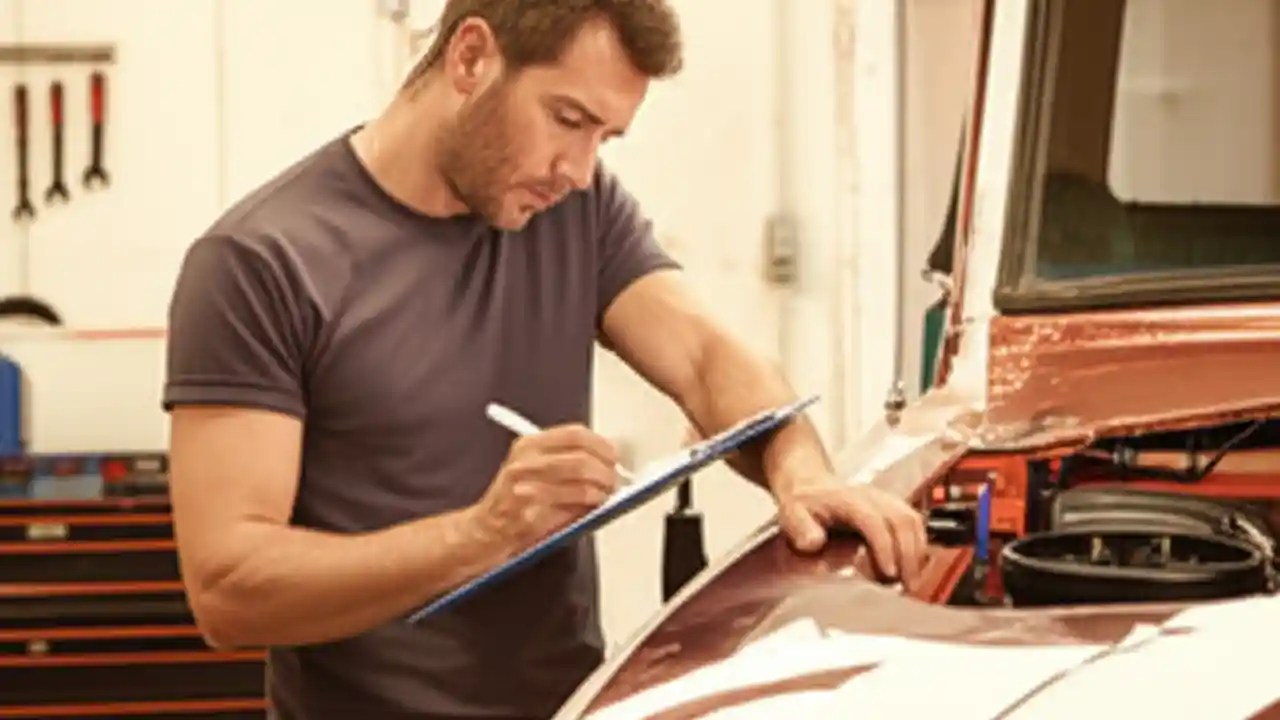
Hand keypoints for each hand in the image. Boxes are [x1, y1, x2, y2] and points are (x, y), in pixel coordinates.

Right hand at [472, 424, 621, 549]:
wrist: (487, 529)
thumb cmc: (514, 499)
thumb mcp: (533, 467)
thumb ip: (565, 459)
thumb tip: (605, 459)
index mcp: (528, 445)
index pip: (574, 434)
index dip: (600, 444)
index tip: (613, 455)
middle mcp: (525, 463)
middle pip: (580, 458)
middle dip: (605, 470)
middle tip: (614, 478)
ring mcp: (527, 488)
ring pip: (580, 483)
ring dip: (601, 489)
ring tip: (605, 494)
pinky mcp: (532, 514)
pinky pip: (571, 507)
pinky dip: (588, 506)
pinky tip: (591, 507)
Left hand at [776, 479, 927, 586]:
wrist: (811, 486)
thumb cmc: (803, 505)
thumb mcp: (791, 514)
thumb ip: (800, 528)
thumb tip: (814, 544)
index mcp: (848, 500)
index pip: (873, 521)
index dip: (884, 547)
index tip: (888, 574)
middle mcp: (872, 497)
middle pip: (902, 521)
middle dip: (909, 555)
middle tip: (907, 586)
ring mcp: (886, 500)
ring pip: (913, 521)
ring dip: (917, 552)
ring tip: (912, 582)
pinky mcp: (894, 507)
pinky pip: (915, 523)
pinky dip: (919, 546)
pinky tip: (912, 568)